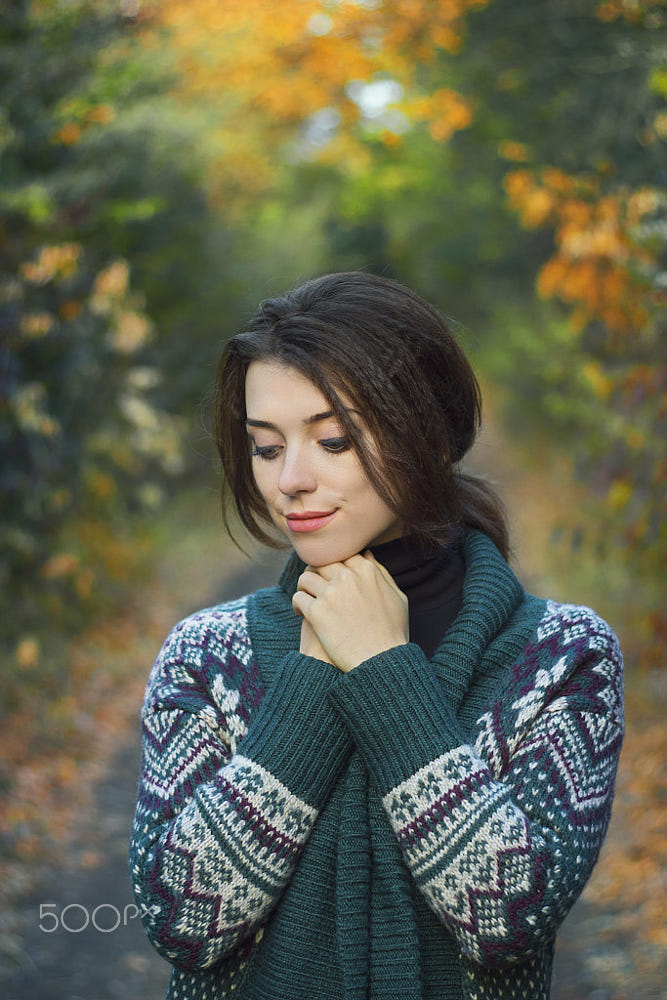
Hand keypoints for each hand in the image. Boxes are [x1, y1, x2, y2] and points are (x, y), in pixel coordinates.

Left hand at [292, 551, 408, 672]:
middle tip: (314, 584)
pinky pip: (298, 598)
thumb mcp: (397, 597)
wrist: (381, 661)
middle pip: (321, 562)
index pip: (341, 554)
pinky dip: (298, 604)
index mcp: (366, 570)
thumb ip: (381, 573)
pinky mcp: (317, 611)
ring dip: (304, 587)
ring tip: (306, 598)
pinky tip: (302, 613)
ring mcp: (330, 593)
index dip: (334, 563)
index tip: (331, 574)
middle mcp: (347, 577)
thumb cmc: (392, 632)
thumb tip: (367, 555)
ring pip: (306, 577)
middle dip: (316, 572)